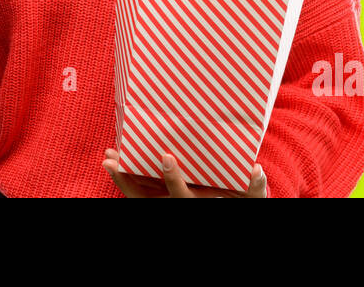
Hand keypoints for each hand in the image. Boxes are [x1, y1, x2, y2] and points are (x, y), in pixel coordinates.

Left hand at [102, 148, 267, 197]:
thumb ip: (255, 187)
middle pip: (147, 198)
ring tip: (107, 159)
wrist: (225, 208)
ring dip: (121, 179)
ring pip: (137, 197)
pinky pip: (137, 194)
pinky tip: (113, 164)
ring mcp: (165, 205)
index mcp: (195, 204)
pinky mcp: (158, 200)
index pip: (180, 194)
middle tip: (113, 160)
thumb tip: (256, 169)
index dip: (171, 177)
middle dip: (128, 180)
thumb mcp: (252, 198)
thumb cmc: (240, 200)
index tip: (165, 156)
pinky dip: (124, 181)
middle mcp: (176, 206)